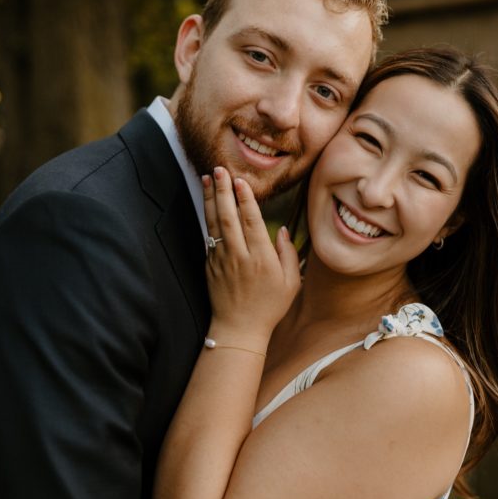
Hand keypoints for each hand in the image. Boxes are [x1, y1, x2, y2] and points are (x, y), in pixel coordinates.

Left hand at [203, 168, 300, 347]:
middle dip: (223, 191)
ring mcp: (221, 260)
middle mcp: (239, 257)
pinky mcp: (210, 265)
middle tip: (220, 168)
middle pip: (229, 217)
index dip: (245, 199)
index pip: (251, 222)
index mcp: (261, 259)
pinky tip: (207, 202)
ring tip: (208, 178)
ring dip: (211, 199)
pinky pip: (209, 236)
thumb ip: (288, 254)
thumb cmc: (269, 307)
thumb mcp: (290, 283)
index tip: (241, 180)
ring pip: (214, 224)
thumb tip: (282, 230)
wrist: (238, 330)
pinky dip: (207, 217)